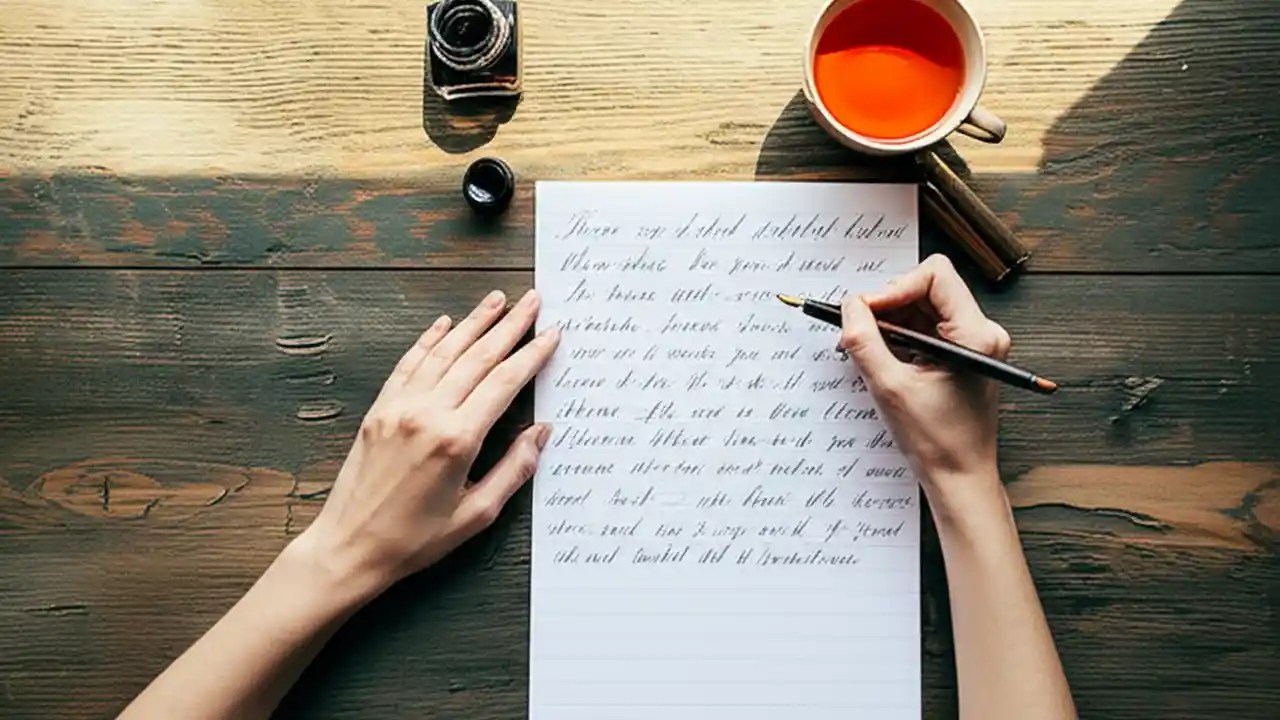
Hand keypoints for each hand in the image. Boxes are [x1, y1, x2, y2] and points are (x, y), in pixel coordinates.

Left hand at [295, 289, 559, 595]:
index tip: (552, 333)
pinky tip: (446, 324)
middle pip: (477, 357)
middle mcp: (428, 413)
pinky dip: (430, 340)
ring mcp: (400, 407)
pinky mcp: (379, 410)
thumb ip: (514, 469)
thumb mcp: (477, 514)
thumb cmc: (416, 539)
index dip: (532, 354)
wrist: (350, 547)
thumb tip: (541, 431)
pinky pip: (409, 364)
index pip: (504, 383)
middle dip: (509, 326)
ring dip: (473, 323)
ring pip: (444, 352)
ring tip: (497, 299)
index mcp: (457, 439)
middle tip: (533, 301)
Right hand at [839, 255, 1010, 501]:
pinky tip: (881, 355)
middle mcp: (982, 333)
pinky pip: (926, 327)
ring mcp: (974, 343)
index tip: (867, 310)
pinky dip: (899, 335)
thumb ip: (864, 341)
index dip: (895, 286)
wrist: (960, 478)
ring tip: (864, 344)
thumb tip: (849, 306)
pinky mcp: (962, 354)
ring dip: (890, 319)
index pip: (935, 275)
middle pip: (927, 288)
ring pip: (924, 306)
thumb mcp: (889, 388)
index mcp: (976, 336)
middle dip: (887, 304)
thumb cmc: (936, 442)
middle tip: (857, 327)